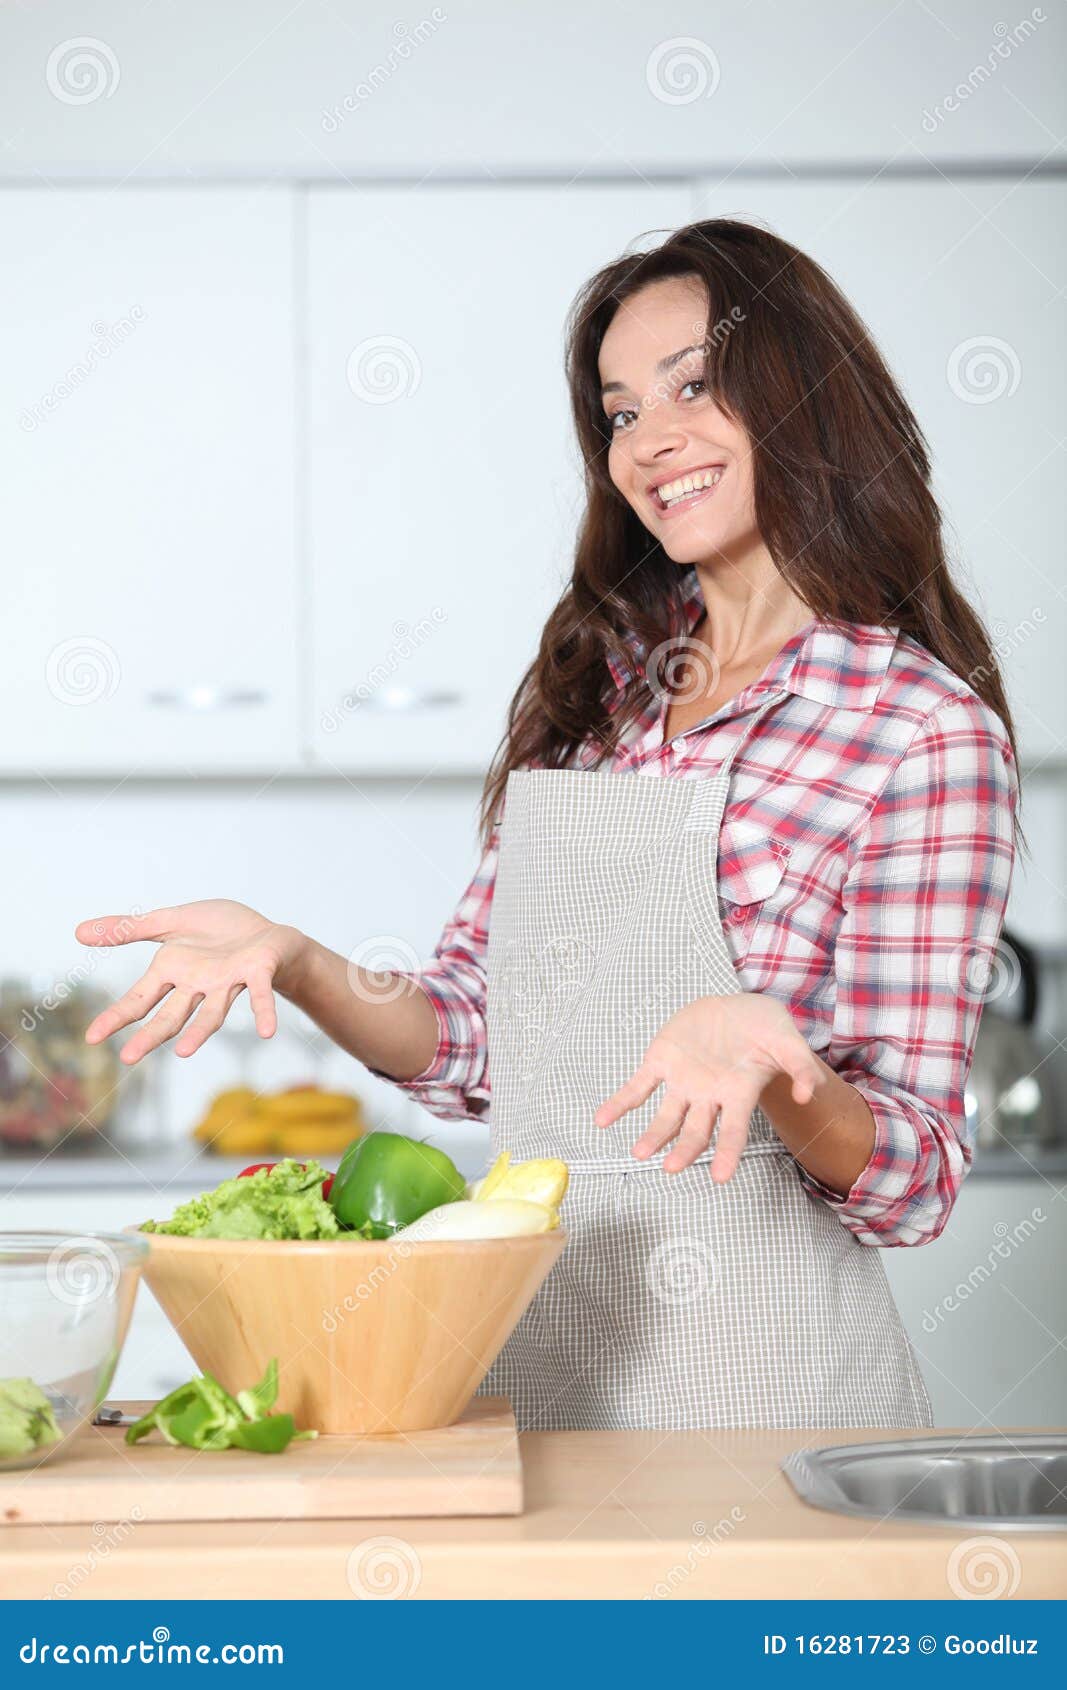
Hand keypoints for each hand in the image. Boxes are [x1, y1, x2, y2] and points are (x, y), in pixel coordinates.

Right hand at [75, 901, 307, 1064]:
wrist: (269, 933)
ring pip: (211, 1013)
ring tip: (184, 1051)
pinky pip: (260, 994)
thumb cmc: (220, 932)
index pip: (139, 1000)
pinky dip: (263, 1012)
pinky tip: (267, 1031)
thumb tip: (78, 933)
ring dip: (199, 1032)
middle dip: (150, 1035)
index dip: (117, 1017)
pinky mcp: (257, 973)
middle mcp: (198, 986)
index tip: (92, 1038)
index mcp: (173, 972)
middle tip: (129, 1058)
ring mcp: (228, 982)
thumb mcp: (169, 922)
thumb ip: (129, 929)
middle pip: (171, 1015)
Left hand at [593, 993, 821, 1181]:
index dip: (726, 1153)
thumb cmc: (767, 1030)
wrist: (740, 1008)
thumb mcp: (789, 1042)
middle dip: (684, 1150)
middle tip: (671, 1167)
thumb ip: (801, 1067)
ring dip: (653, 1136)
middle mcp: (709, 1095)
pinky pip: (638, 1086)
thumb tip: (807, 1093)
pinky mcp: (662, 1061)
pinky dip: (620, 1103)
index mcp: (739, 1093)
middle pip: (696, 1130)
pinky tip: (603, 1120)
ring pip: (665, 1116)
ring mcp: (684, 1080)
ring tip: (638, 1153)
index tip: (720, 1177)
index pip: (733, 1130)